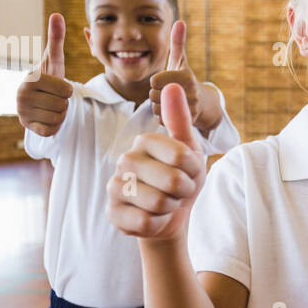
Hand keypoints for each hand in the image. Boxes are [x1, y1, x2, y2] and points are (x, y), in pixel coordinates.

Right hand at [17, 13, 72, 136]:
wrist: (36, 102)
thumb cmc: (48, 78)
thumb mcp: (54, 60)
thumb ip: (55, 38)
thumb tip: (57, 14)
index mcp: (31, 78)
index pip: (66, 90)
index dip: (67, 90)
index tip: (56, 86)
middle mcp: (22, 94)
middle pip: (63, 105)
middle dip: (64, 102)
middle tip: (53, 98)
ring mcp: (22, 112)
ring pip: (59, 118)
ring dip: (60, 114)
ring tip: (50, 106)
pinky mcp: (27, 127)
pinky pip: (52, 130)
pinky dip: (55, 126)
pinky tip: (46, 118)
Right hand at [108, 83, 206, 239]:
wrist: (171, 213)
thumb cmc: (181, 177)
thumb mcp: (189, 148)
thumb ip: (180, 119)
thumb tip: (172, 84)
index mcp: (144, 141)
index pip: (182, 157)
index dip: (194, 170)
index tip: (188, 170)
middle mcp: (125, 160)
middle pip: (173, 182)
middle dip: (184, 191)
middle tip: (178, 190)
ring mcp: (115, 187)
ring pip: (160, 203)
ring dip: (171, 208)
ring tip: (165, 202)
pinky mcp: (113, 213)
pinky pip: (146, 223)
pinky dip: (158, 224)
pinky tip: (153, 217)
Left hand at [149, 21, 205, 129]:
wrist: (203, 105)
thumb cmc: (186, 80)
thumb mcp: (181, 61)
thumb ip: (178, 42)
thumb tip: (179, 21)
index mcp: (185, 76)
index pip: (154, 80)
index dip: (156, 82)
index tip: (165, 81)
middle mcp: (189, 93)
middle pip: (153, 95)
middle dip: (156, 94)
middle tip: (168, 93)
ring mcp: (189, 109)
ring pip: (157, 109)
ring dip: (159, 106)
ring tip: (171, 102)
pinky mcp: (185, 123)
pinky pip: (162, 120)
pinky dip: (163, 117)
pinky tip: (172, 113)